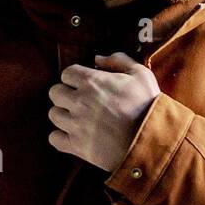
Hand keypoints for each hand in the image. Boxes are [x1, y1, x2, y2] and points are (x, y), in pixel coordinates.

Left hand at [48, 53, 160, 171]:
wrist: (151, 141)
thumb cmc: (148, 106)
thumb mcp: (141, 75)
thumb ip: (119, 60)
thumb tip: (97, 59)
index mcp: (92, 82)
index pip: (67, 73)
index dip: (75, 78)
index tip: (84, 84)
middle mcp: (79, 101)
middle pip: (55, 92)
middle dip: (65, 94)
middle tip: (79, 100)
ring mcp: (75, 124)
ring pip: (53, 114)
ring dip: (63, 115)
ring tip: (77, 118)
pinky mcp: (76, 146)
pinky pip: (54, 138)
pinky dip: (61, 137)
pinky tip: (73, 135)